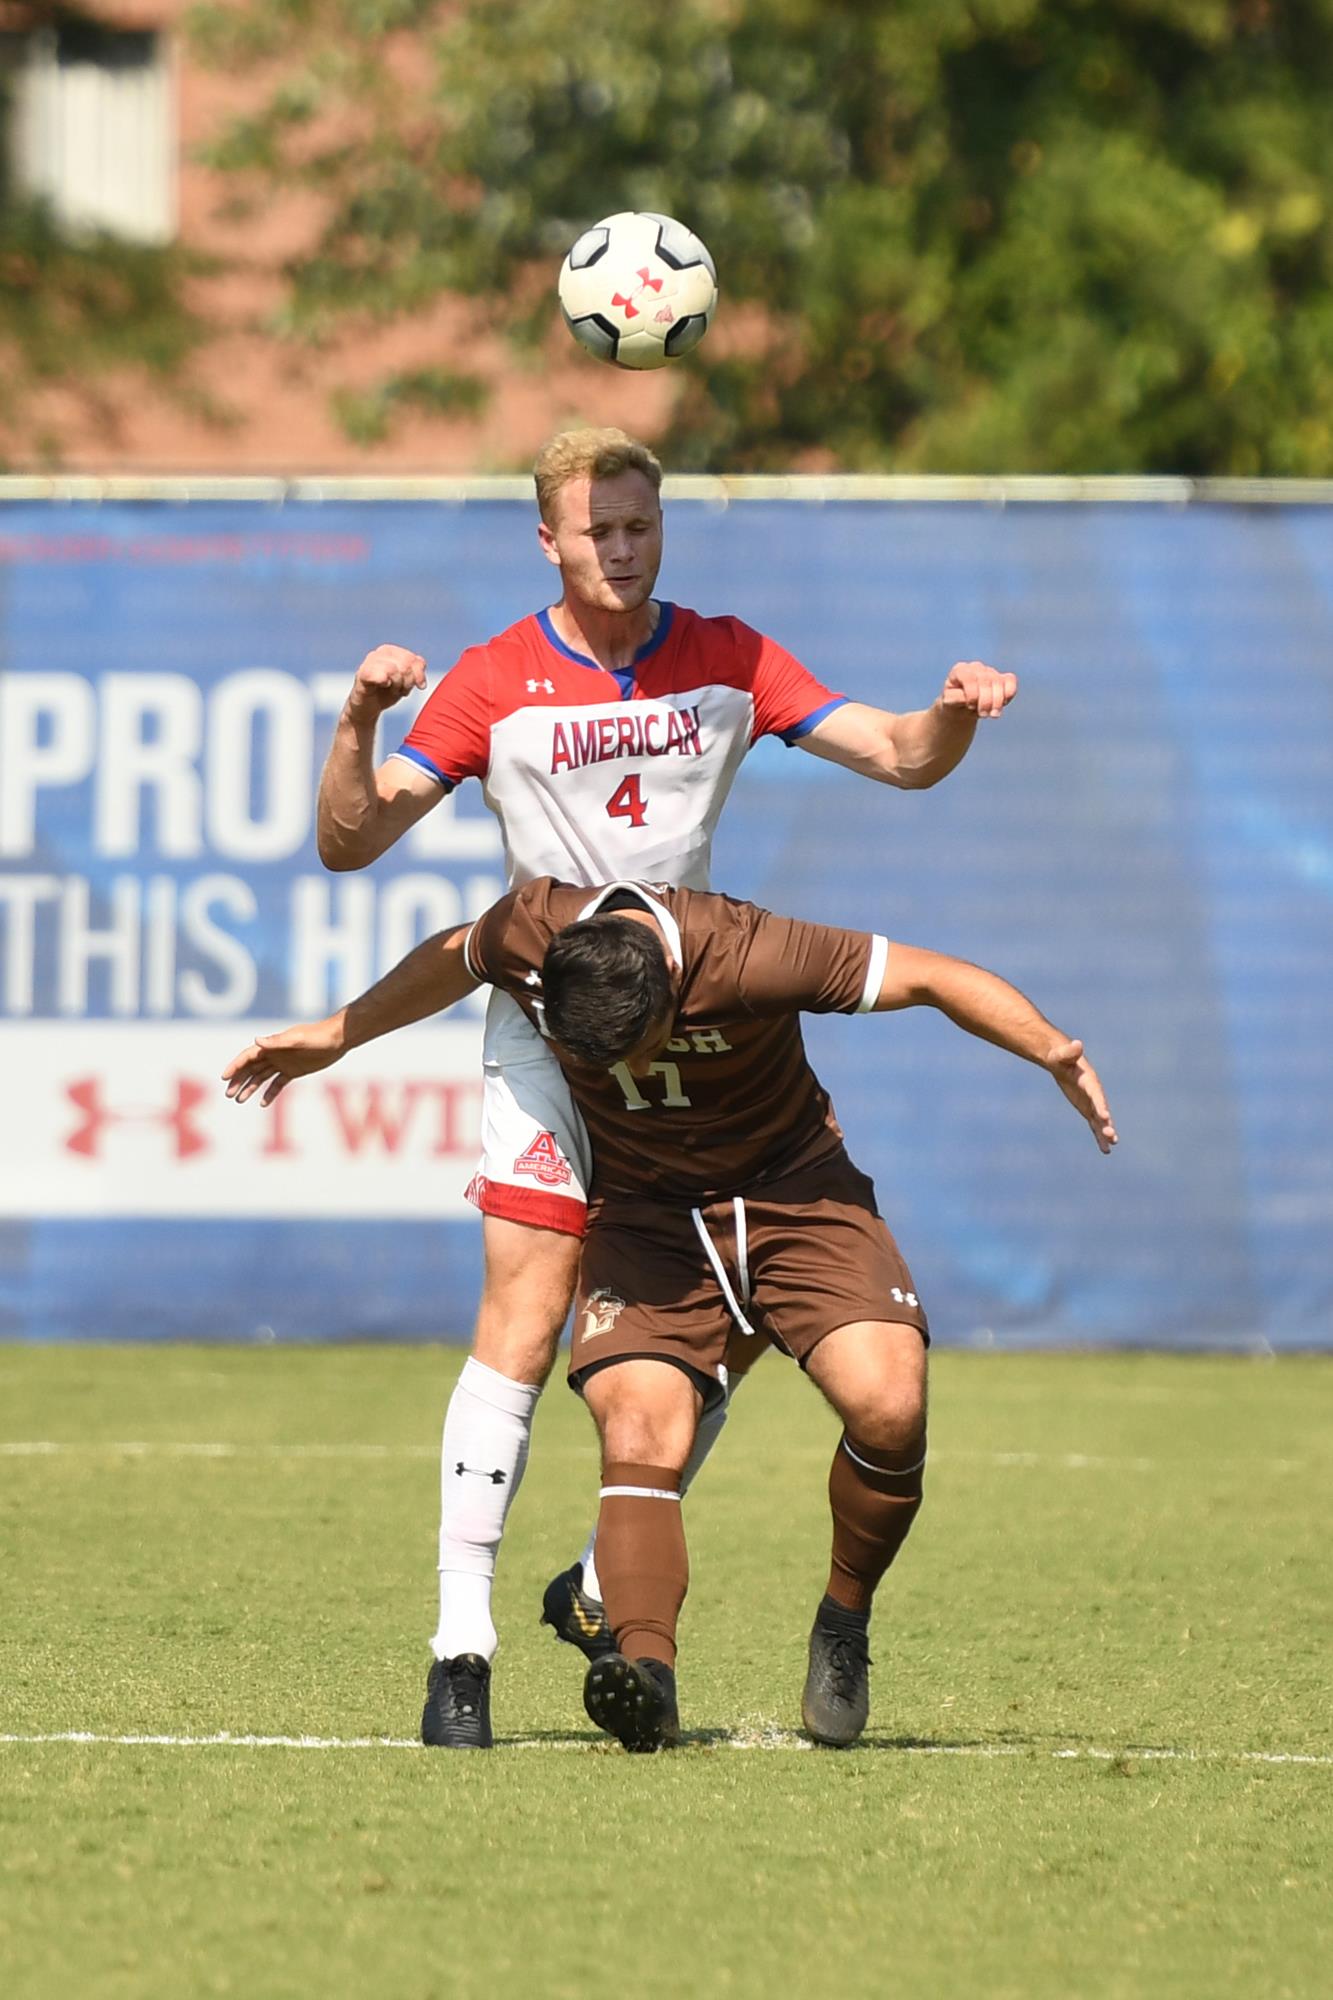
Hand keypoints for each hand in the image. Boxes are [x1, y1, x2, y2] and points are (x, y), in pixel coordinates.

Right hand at [222, 1019, 347, 1106]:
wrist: (337, 1039)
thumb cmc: (317, 1036)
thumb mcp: (298, 1039)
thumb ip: (277, 1041)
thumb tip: (256, 1041)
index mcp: (272, 1045)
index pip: (248, 1056)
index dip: (235, 1066)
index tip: (224, 1077)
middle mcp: (274, 1054)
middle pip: (251, 1068)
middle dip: (238, 1080)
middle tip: (228, 1094)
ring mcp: (283, 1063)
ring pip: (261, 1076)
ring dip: (250, 1087)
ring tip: (239, 1100)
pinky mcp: (294, 1071)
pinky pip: (277, 1083)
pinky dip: (270, 1093)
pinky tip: (262, 1103)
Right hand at [346, 644, 426, 719]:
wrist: (368, 708)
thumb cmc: (387, 693)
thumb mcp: (407, 682)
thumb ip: (416, 671)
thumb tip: (421, 664)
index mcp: (391, 651)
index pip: (413, 659)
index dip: (419, 675)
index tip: (419, 686)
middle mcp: (380, 653)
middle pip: (405, 665)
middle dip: (408, 682)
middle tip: (401, 690)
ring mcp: (369, 662)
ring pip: (393, 670)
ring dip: (397, 686)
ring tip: (392, 690)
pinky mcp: (362, 674)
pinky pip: (381, 675)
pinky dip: (385, 683)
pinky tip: (383, 685)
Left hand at [940, 661, 1016, 718]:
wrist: (962, 708)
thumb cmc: (954, 704)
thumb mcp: (949, 703)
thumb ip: (955, 698)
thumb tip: (966, 697)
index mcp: (960, 670)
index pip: (969, 678)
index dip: (972, 693)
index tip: (970, 706)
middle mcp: (976, 668)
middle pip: (986, 680)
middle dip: (986, 700)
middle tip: (983, 715)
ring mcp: (990, 672)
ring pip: (999, 682)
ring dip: (998, 701)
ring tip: (993, 715)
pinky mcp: (1002, 678)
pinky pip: (1010, 681)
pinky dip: (1009, 694)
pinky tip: (1003, 705)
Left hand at [1044, 1039, 1117, 1154]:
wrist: (1062, 1059)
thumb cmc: (1060, 1056)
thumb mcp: (1061, 1054)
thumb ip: (1069, 1052)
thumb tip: (1077, 1044)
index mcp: (1089, 1080)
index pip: (1096, 1094)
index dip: (1100, 1104)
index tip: (1105, 1116)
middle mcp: (1094, 1093)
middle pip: (1101, 1109)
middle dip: (1106, 1122)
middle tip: (1111, 1135)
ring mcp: (1091, 1102)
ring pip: (1100, 1120)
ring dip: (1105, 1132)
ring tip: (1112, 1145)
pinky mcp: (1088, 1110)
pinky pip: (1094, 1125)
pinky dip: (1099, 1136)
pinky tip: (1106, 1150)